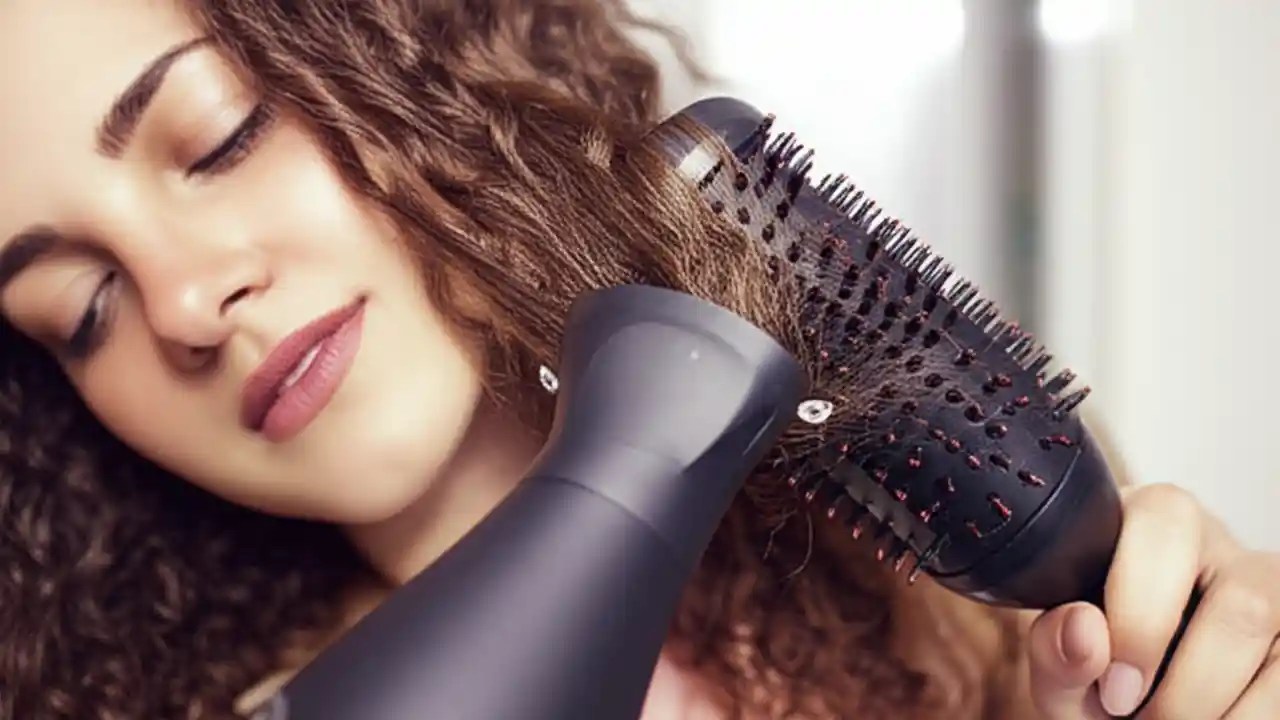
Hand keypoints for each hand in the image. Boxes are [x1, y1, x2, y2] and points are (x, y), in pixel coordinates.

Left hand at [1026, 483, 1279, 718]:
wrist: (1129, 713)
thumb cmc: (1093, 681)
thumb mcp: (1060, 670)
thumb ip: (1054, 647)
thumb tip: (1082, 628)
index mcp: (1142, 527)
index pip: (1164, 522)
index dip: (1141, 610)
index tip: (1111, 685)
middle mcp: (1217, 546)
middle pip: (1240, 597)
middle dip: (1187, 681)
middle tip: (1135, 714)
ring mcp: (1268, 590)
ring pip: (1269, 634)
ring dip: (1212, 706)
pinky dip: (1247, 719)